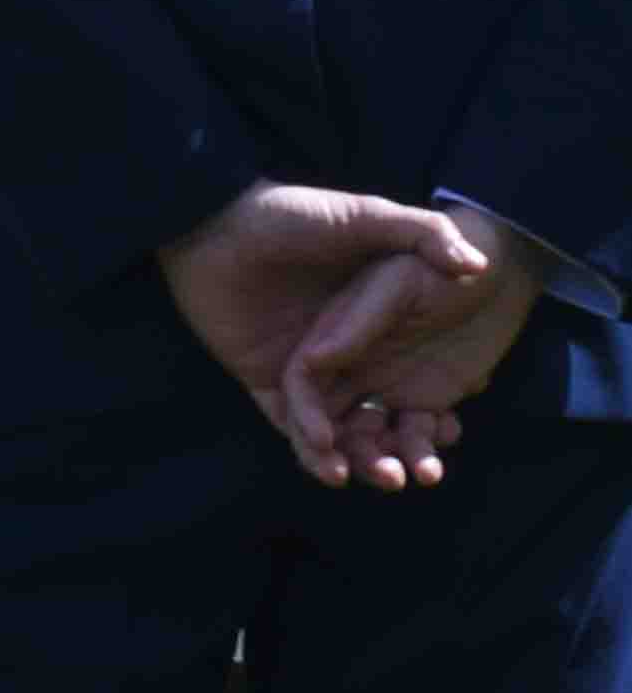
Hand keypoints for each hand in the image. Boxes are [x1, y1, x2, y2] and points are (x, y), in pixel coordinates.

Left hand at [157, 183, 487, 492]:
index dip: (430, 408)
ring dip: (358, 456)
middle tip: (424, 473)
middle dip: (397, 446)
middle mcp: (337, 350)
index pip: (404, 377)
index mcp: (366, 321)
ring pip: (335, 426)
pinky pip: (289, 423)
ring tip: (385, 478)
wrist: (217, 222)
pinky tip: (333, 468)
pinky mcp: (261, 377)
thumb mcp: (366, 218)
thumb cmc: (292, 214)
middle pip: (373, 411)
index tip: (454, 429)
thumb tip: (475, 264)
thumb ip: (422, 233)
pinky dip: (309, 449)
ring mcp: (298, 367)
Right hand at [279, 222, 545, 482]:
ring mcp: (386, 384)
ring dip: (391, 459)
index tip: (325, 444)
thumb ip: (357, 317)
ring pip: (372, 436)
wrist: (499, 267)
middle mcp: (352, 366)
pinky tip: (450, 434)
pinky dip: (427, 446)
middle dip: (352, 455)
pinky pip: (413, 434)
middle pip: (332, 424)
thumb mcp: (393, 283)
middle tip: (387, 476)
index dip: (306, 419)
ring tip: (426, 472)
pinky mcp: (422, 397)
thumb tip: (315, 358)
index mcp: (331, 337)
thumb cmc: (436, 267)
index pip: (304, 388)